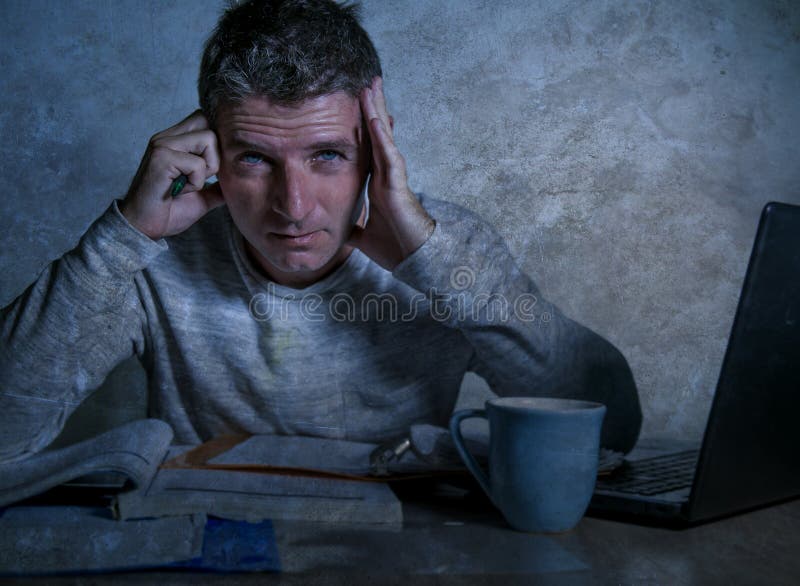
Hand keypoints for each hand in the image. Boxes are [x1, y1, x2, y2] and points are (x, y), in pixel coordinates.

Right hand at [119, 110, 223, 239]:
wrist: (144, 228)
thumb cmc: (168, 211)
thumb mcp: (201, 196)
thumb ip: (218, 185)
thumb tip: (240, 181)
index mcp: (175, 141)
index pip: (205, 118)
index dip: (218, 140)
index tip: (211, 168)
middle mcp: (167, 137)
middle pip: (210, 123)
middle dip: (217, 153)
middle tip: (201, 176)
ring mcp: (162, 144)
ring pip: (209, 139)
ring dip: (208, 168)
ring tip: (189, 184)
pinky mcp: (161, 157)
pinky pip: (198, 163)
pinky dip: (196, 183)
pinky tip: (180, 191)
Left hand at [348, 77, 434, 270]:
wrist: (412, 260)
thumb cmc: (395, 247)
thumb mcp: (363, 236)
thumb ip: (352, 227)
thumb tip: (338, 228)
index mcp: (377, 184)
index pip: (369, 148)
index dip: (365, 126)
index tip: (360, 105)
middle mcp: (386, 176)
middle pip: (377, 135)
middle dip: (372, 108)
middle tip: (368, 82)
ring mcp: (393, 178)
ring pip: (383, 139)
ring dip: (377, 113)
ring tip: (370, 88)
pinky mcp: (398, 186)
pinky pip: (389, 157)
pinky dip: (382, 139)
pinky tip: (377, 120)